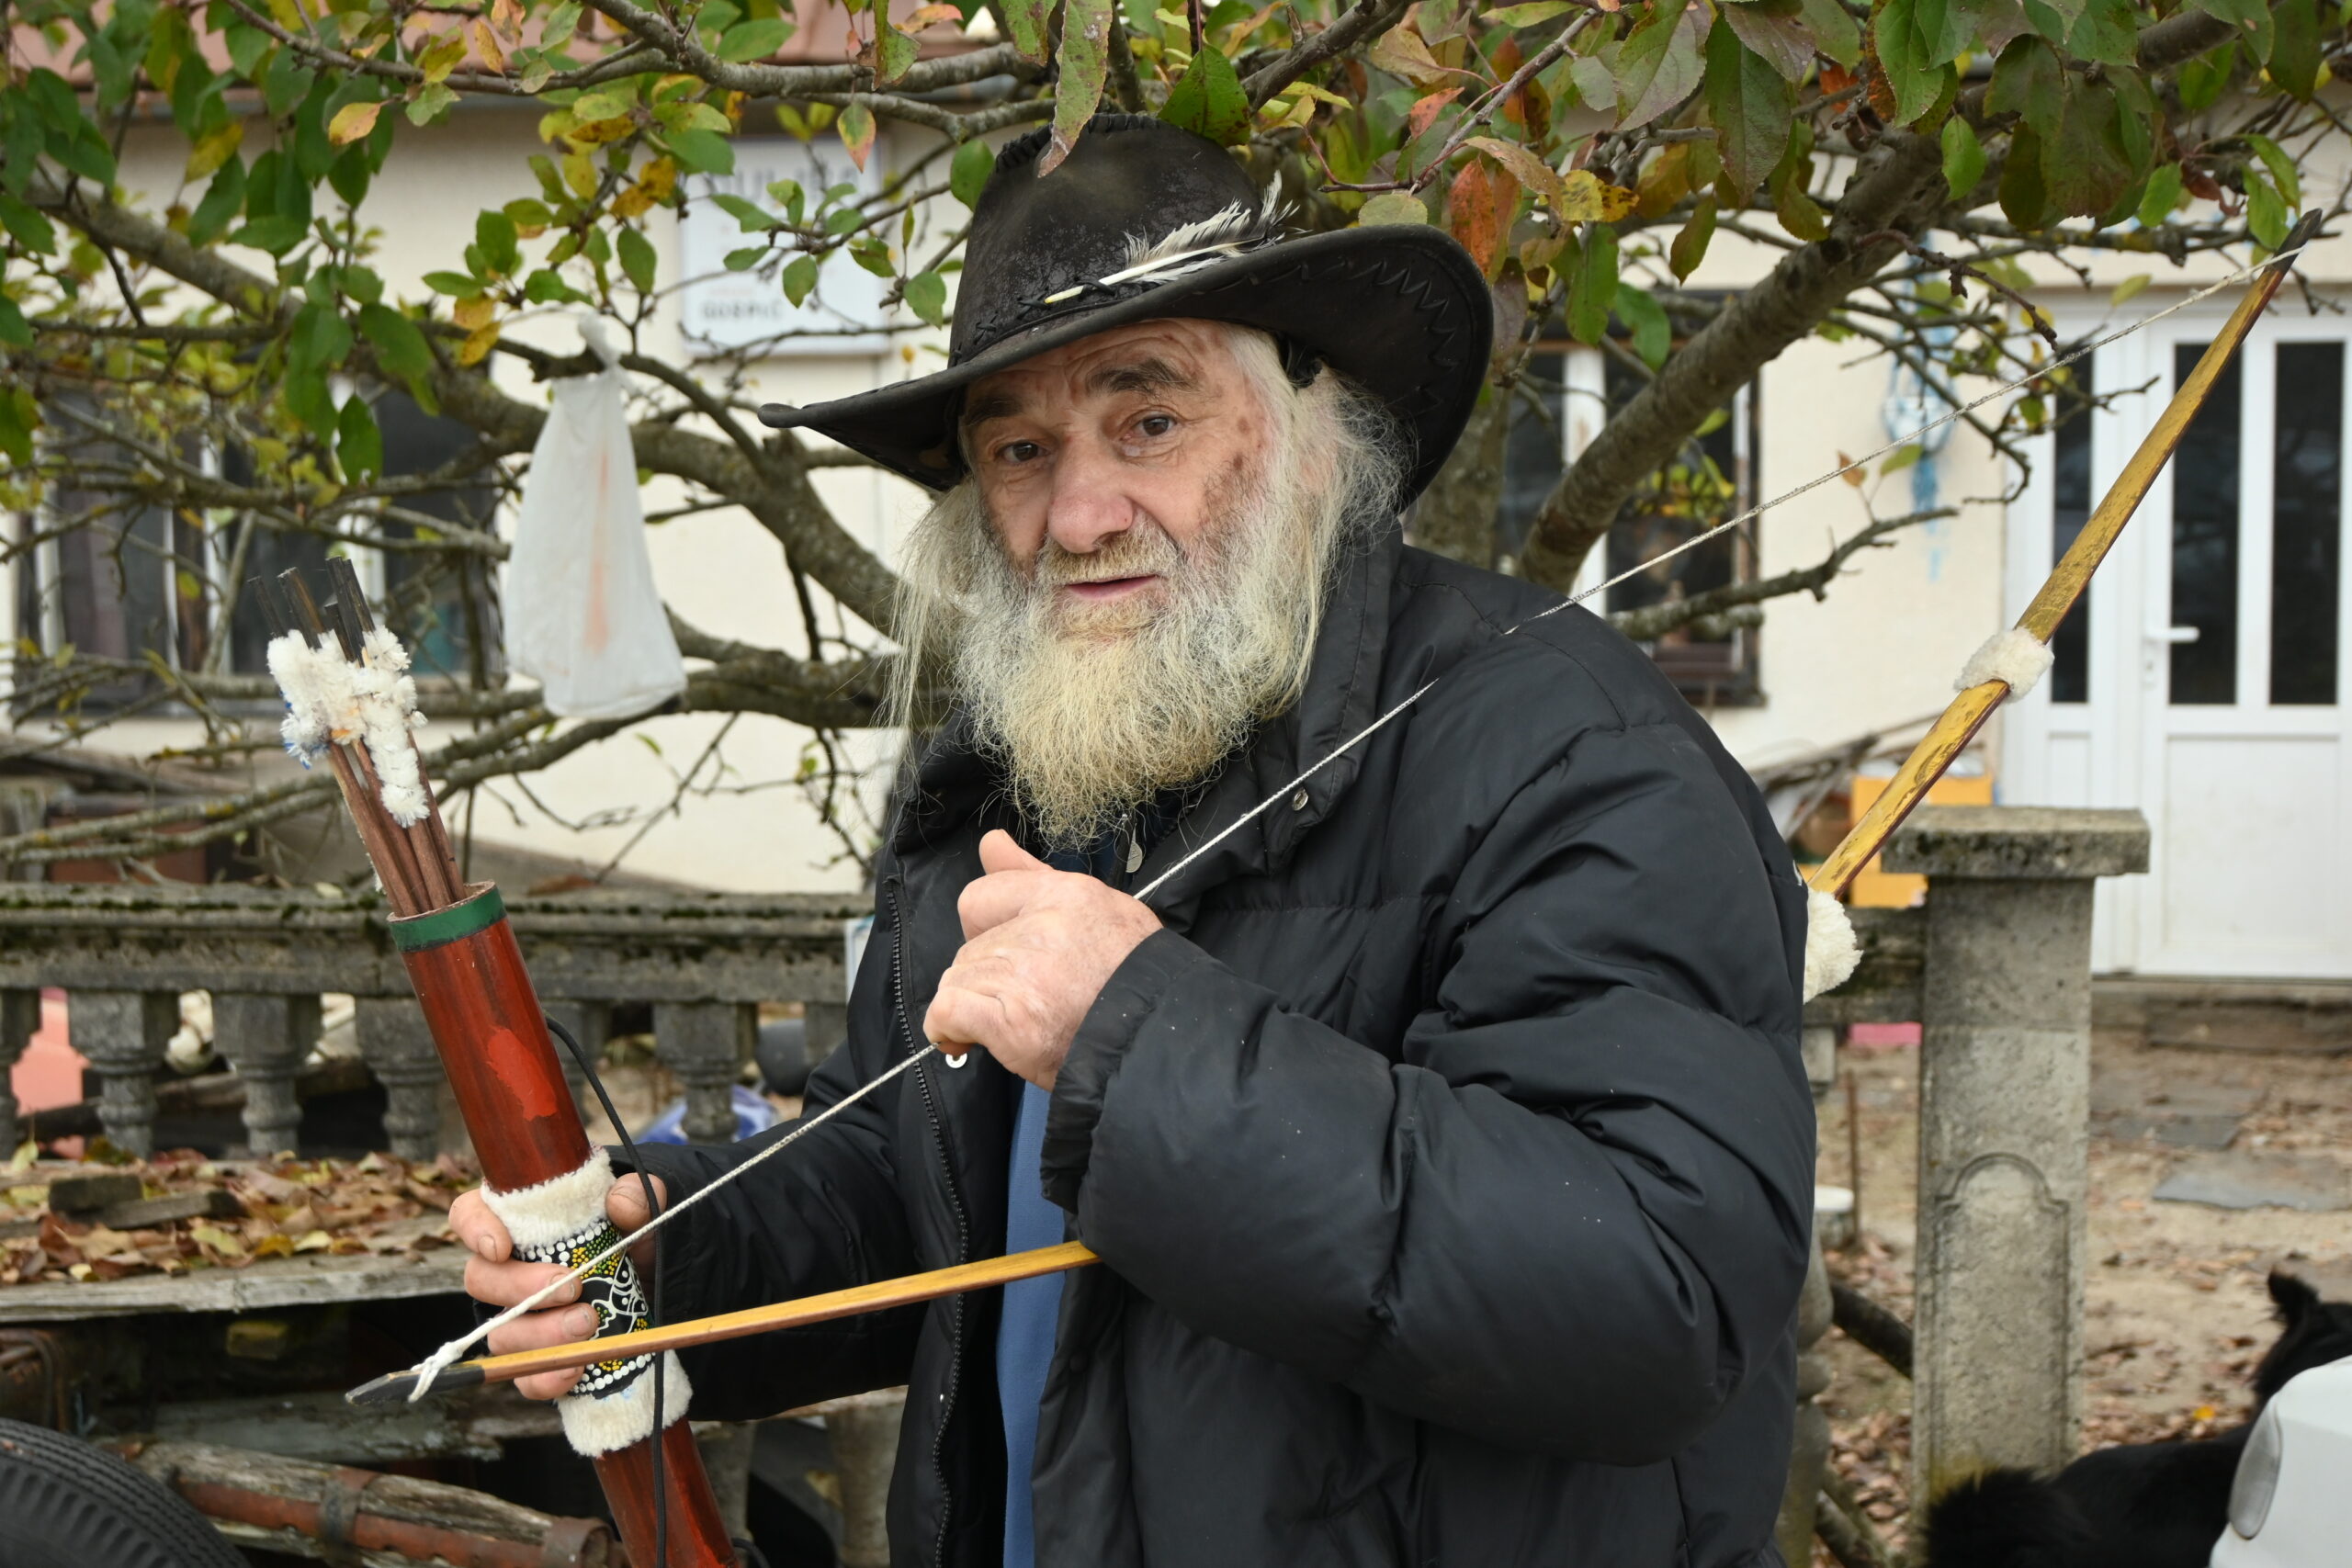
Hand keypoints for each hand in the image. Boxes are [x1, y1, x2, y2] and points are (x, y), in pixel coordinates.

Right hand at [450, 1174, 666, 1400]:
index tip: (501, 1246)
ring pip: (500, 1333)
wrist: (654, 1284)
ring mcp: (518, 1319)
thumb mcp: (642, 1209)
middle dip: (520, 1286)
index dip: (474, 1229)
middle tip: (571, 1286)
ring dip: (542, 1332)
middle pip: (480, 1280)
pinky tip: (577, 1368)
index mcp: (519, 1223)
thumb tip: (621, 1202)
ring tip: (588, 1323)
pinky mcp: (536, 1358)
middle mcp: (507, 1272)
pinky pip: (524, 1378)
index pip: (469, 1215)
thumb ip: (636, 1196)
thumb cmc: (631, 1236)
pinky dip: (546, 1377)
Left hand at [923, 829, 1160, 1089]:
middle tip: (1029, 1000)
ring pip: (957, 980)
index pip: (980, 898)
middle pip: (969, 948)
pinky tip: (964, 1040)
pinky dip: (947, 1029)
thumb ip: (1032, 877)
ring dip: (974, 1006)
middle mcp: (1041, 928)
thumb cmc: (1135, 979)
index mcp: (1065, 895)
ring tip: (1017, 1023)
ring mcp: (1025, 975)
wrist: (1159, 1042)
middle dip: (986, 977)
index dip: (986, 932)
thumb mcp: (1098, 911)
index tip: (1007, 958)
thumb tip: (991, 841)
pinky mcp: (1011, 1021)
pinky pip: (946, 1012)